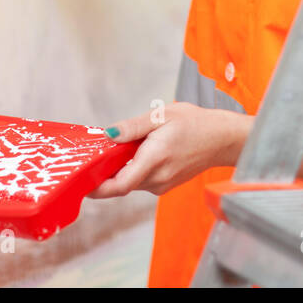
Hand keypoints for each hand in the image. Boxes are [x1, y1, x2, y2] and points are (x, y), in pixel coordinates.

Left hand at [87, 102, 244, 197]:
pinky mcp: (165, 185)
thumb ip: (132, 127)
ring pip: (130, 181)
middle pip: (121, 183)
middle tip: (94, 154)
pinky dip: (133, 169)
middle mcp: (157, 178)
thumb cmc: (194, 123)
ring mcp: (162, 185)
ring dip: (120, 168)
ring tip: (121, 146)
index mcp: (155, 159)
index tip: (81, 180)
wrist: (222, 139)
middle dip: (105, 171)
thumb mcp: (161, 115)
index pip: (120, 185)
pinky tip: (137, 152)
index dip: (97, 187)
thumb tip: (108, 135)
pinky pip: (141, 180)